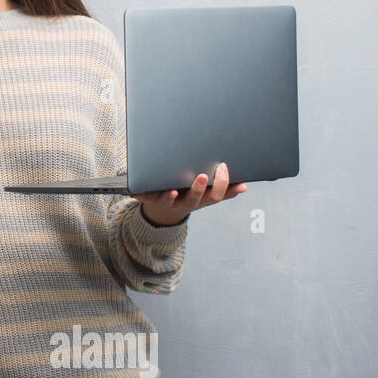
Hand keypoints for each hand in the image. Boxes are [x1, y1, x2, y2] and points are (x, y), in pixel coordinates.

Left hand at [131, 162, 247, 226]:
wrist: (164, 210)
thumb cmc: (190, 195)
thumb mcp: (208, 194)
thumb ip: (225, 189)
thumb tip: (245, 185)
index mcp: (202, 200)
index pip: (215, 196)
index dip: (222, 184)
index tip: (224, 167)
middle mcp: (185, 202)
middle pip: (194, 199)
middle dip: (199, 189)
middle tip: (203, 176)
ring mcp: (168, 201)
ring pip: (169, 201)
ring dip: (170, 196)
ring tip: (173, 191)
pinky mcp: (150, 199)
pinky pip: (144, 198)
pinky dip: (139, 195)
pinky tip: (133, 192)